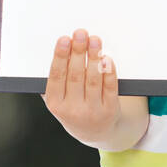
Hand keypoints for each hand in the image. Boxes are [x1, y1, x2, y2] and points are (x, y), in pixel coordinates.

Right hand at [42, 27, 120, 147]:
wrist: (95, 133)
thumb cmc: (74, 110)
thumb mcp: (59, 101)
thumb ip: (55, 82)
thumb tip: (55, 53)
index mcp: (56, 104)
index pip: (56, 77)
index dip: (60, 57)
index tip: (64, 39)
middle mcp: (73, 109)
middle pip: (75, 76)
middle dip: (78, 52)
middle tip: (81, 34)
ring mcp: (92, 111)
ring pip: (93, 80)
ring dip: (94, 57)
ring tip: (95, 41)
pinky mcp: (110, 110)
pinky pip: (110, 87)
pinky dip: (108, 72)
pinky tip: (107, 59)